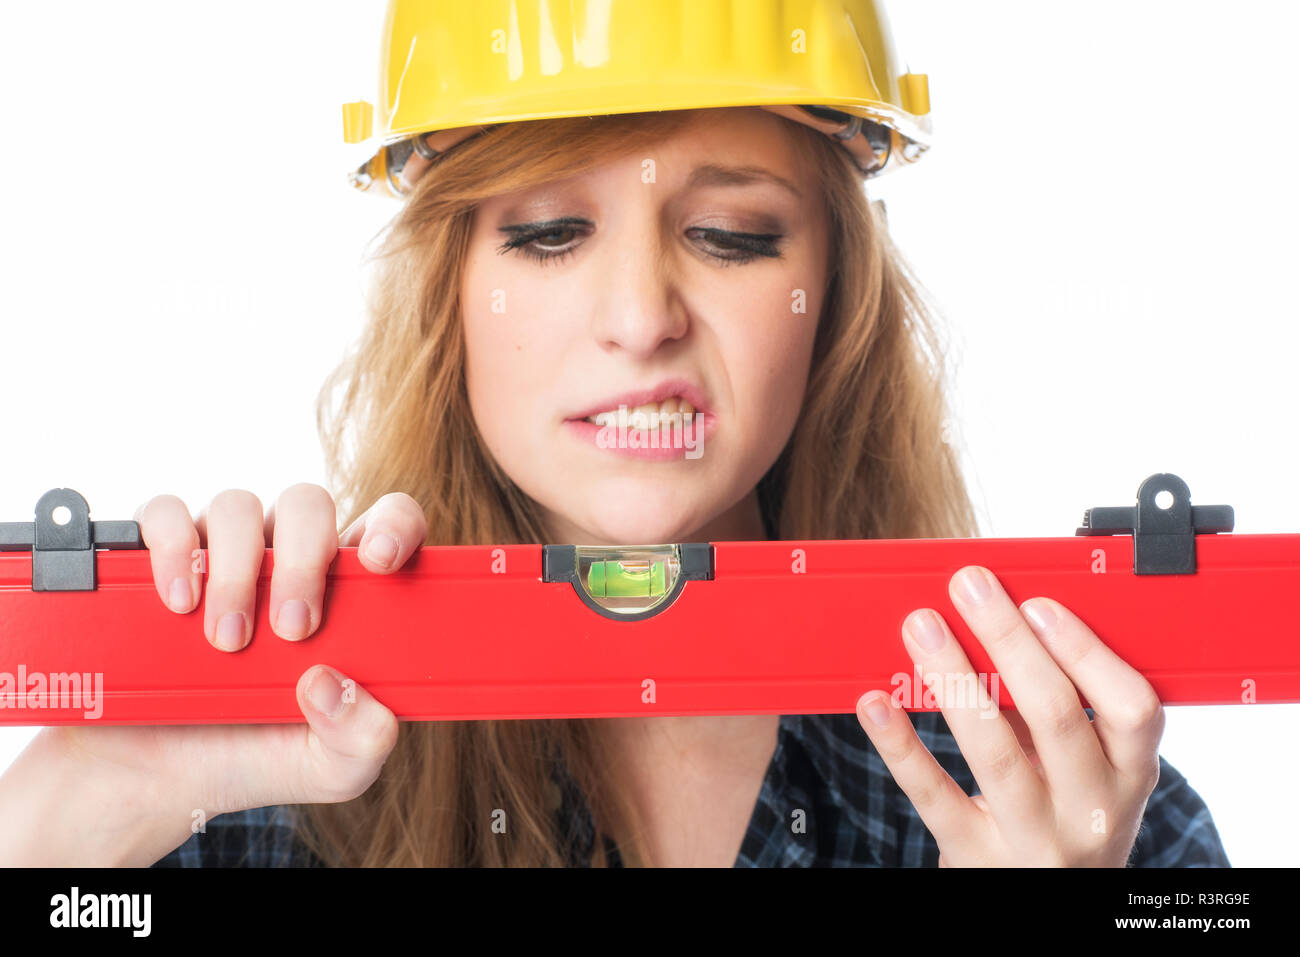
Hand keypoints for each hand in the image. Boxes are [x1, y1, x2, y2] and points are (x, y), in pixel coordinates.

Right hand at [14, 484, 426, 864]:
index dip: (394, 525)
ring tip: (226, 642)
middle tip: (292, 630)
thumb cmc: (262, 755)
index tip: (382, 562)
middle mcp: (288, 556)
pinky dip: (172, 549)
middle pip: (308, 504)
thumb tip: (335, 685)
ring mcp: (223, 552)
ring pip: (236, 507)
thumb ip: (364, 738)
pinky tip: (179, 603)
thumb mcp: (334, 768)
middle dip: (303, 561)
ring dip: (234, 572)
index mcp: (349, 589)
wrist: (163, 779)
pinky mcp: (158, 558)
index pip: (390, 521)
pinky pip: (165, 514)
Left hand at [854, 564, 1164, 866]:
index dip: (1086, 652)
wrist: (1049, 905)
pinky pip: (935, 796)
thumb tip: (999, 621)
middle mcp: (1092, 811)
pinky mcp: (976, 857)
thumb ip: (1054, 710)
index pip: (1134, 709)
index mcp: (1130, 776)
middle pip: (1057, 716)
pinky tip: (876, 703)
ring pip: (996, 754)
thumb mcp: (1086, 771)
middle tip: (968, 587)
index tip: (1038, 603)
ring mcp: (1034, 839)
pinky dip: (901, 745)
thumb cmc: (1063, 816)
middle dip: (1009, 642)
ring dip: (954, 680)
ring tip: (921, 626)